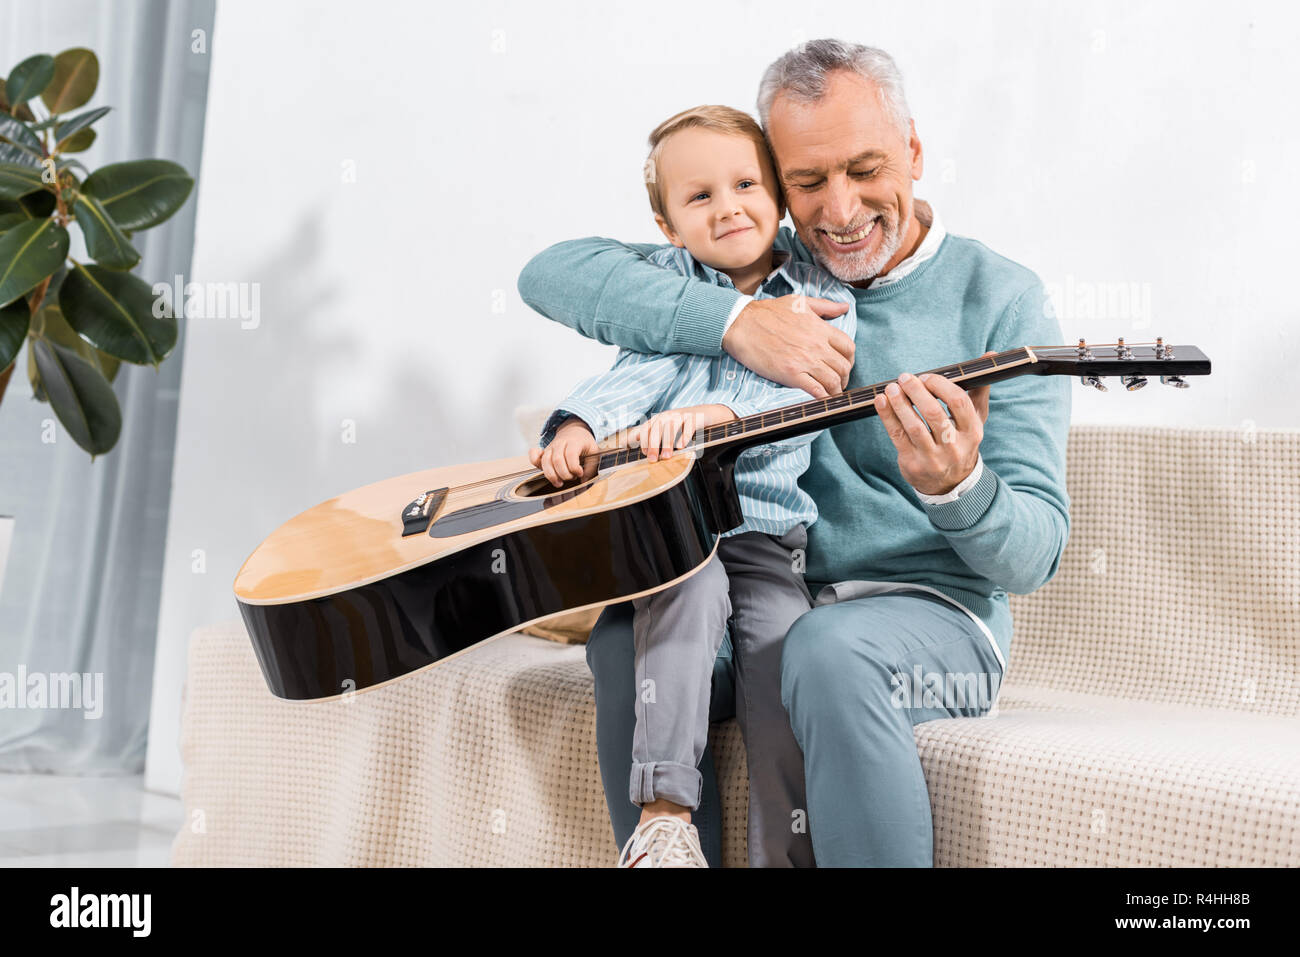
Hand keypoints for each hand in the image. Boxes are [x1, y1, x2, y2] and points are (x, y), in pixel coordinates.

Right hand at [528, 417, 597, 486]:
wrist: (574, 430)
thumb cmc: (584, 442)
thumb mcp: (594, 451)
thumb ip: (591, 466)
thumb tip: (583, 480)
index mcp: (574, 442)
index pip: (570, 455)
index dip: (574, 467)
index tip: (580, 473)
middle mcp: (560, 444)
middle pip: (557, 460)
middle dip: (564, 474)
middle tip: (572, 478)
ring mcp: (550, 448)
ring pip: (545, 461)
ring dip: (551, 475)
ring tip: (559, 483)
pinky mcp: (544, 452)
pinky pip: (534, 457)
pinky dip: (534, 462)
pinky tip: (542, 470)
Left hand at [626, 405, 733, 461]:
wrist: (704, 414)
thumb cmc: (682, 423)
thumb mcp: (665, 425)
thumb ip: (651, 431)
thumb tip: (633, 438)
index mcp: (659, 418)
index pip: (647, 428)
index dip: (644, 441)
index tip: (645, 453)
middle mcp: (669, 415)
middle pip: (657, 429)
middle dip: (653, 445)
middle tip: (652, 459)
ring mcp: (682, 415)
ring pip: (671, 428)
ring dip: (667, 443)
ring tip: (666, 457)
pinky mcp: (694, 418)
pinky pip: (688, 427)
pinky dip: (684, 436)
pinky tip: (681, 446)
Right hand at [721, 295, 853, 397]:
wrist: (741, 323)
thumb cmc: (767, 312)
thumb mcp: (800, 302)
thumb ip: (825, 306)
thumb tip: (844, 307)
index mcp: (820, 329)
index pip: (848, 347)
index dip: (850, 360)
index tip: (844, 365)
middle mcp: (816, 345)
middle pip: (843, 367)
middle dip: (845, 378)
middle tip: (838, 383)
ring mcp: (804, 361)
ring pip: (833, 381)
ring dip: (836, 390)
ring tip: (831, 394)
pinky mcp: (791, 374)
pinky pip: (815, 390)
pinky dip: (823, 398)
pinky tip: (822, 400)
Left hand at [873, 352, 994, 495]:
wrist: (951, 485)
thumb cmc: (961, 442)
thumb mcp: (975, 420)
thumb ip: (979, 389)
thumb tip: (989, 356)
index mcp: (972, 431)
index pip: (958, 402)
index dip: (940, 386)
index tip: (927, 377)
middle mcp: (954, 445)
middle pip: (934, 414)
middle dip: (917, 392)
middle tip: (905, 377)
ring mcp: (933, 457)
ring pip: (914, 426)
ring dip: (900, 404)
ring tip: (890, 388)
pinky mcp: (913, 463)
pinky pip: (898, 436)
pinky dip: (888, 417)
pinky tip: (881, 402)